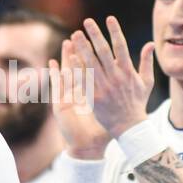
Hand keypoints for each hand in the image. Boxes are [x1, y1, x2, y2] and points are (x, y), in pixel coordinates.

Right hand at [48, 34, 111, 158]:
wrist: (89, 147)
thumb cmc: (101, 130)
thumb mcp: (112, 111)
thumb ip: (120, 96)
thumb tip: (130, 83)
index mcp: (93, 92)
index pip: (93, 70)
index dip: (93, 56)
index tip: (97, 41)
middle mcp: (80, 92)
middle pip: (80, 67)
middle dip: (80, 51)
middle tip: (80, 35)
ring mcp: (70, 97)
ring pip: (69, 73)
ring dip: (67, 58)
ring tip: (67, 43)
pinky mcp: (61, 104)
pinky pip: (58, 87)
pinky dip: (55, 74)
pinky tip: (52, 63)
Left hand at [70, 16, 154, 138]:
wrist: (129, 126)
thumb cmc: (138, 103)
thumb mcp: (146, 82)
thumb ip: (147, 62)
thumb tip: (151, 44)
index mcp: (128, 71)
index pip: (121, 46)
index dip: (115, 31)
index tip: (109, 18)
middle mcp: (115, 77)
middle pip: (103, 51)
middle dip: (95, 35)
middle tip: (87, 21)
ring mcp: (104, 86)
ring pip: (91, 63)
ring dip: (82, 47)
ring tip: (75, 34)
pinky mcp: (94, 96)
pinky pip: (84, 79)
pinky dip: (78, 68)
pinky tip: (71, 56)